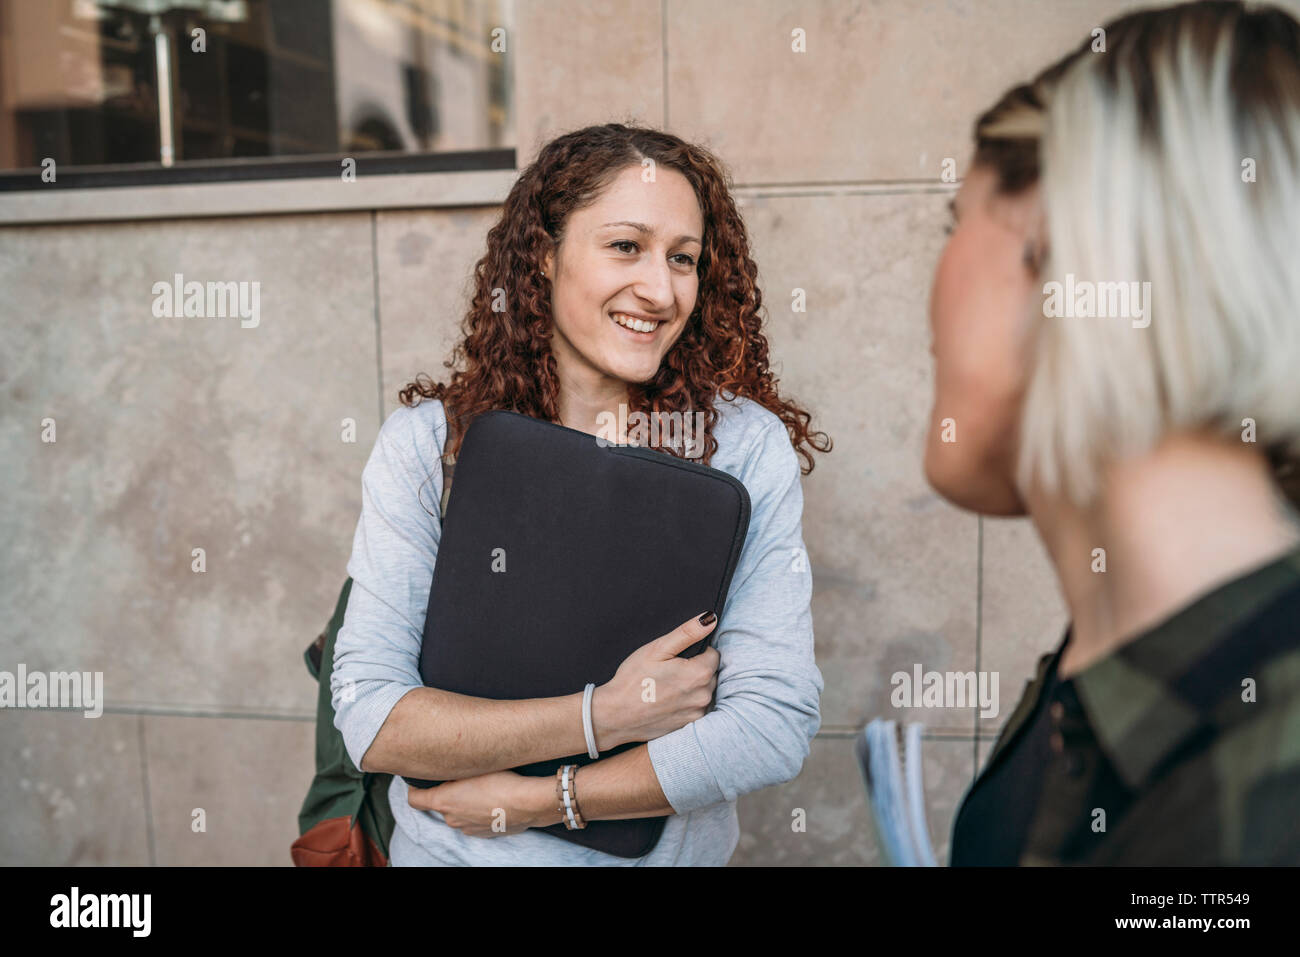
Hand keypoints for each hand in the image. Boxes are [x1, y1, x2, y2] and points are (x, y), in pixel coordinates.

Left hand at [406, 769, 553, 836]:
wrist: (528, 802)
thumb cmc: (502, 780)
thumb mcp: (474, 766)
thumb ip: (454, 768)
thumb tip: (446, 764)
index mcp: (443, 801)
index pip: (414, 799)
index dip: (415, 788)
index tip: (421, 780)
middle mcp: (451, 818)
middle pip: (441, 804)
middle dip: (449, 792)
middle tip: (464, 777)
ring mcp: (467, 828)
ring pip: (459, 812)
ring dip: (465, 802)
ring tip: (484, 788)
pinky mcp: (483, 833)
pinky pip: (474, 820)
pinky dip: (479, 812)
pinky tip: (494, 800)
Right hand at [593, 612, 719, 747]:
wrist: (615, 716)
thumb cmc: (632, 680)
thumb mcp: (657, 650)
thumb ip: (687, 633)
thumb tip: (710, 619)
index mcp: (699, 674)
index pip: (714, 654)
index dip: (696, 651)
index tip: (676, 657)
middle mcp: (704, 695)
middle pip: (711, 673)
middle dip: (695, 668)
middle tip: (668, 670)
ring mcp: (697, 713)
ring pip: (704, 690)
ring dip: (692, 686)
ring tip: (666, 686)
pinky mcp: (689, 725)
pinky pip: (696, 707)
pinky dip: (686, 702)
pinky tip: (667, 700)